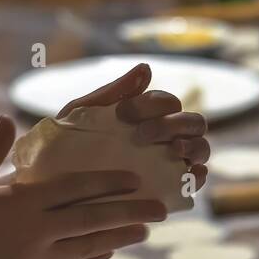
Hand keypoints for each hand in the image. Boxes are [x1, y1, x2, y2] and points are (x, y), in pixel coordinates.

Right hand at [0, 116, 166, 258]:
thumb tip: (7, 119)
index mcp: (21, 204)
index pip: (74, 189)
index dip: (107, 182)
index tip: (134, 178)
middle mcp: (36, 233)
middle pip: (92, 219)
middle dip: (130, 212)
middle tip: (161, 208)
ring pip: (88, 246)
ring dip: (119, 237)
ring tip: (144, 230)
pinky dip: (93, 258)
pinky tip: (109, 250)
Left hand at [58, 64, 209, 190]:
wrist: (56, 191)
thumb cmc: (68, 146)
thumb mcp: (83, 114)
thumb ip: (113, 92)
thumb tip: (146, 66)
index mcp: (149, 116)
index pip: (167, 102)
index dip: (151, 104)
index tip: (122, 115)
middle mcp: (167, 137)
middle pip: (193, 122)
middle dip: (173, 124)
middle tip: (142, 135)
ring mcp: (172, 164)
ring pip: (201, 148)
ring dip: (192, 146)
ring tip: (172, 150)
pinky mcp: (172, 191)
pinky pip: (196, 181)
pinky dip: (197, 175)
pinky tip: (186, 174)